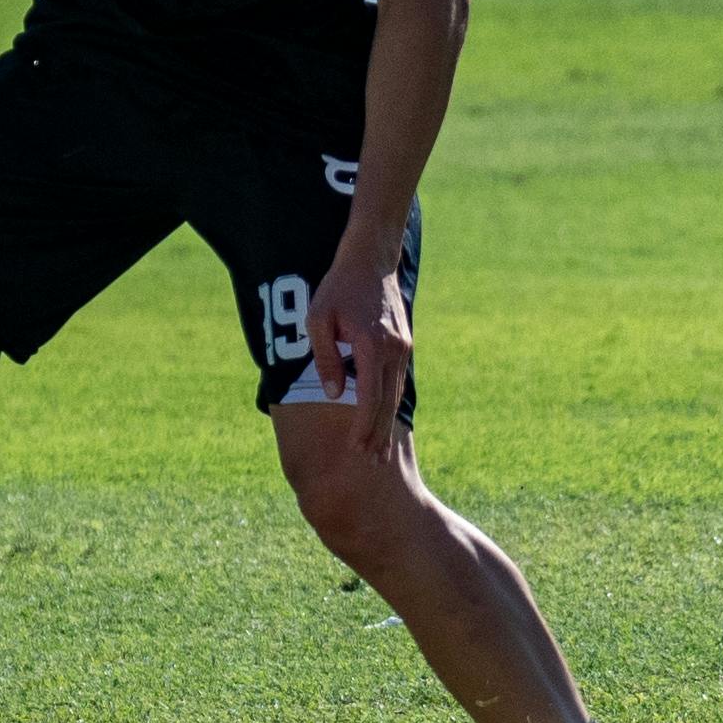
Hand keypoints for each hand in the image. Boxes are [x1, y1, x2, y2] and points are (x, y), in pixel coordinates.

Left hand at [304, 244, 414, 456]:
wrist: (371, 259)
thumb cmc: (338, 287)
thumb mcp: (318, 319)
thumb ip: (326, 358)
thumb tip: (336, 394)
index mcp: (372, 346)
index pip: (369, 398)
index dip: (362, 427)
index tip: (356, 449)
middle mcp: (393, 350)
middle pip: (387, 403)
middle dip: (379, 434)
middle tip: (373, 463)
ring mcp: (402, 347)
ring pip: (396, 394)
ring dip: (387, 422)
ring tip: (381, 450)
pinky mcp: (404, 343)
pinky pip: (397, 380)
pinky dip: (391, 403)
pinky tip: (385, 417)